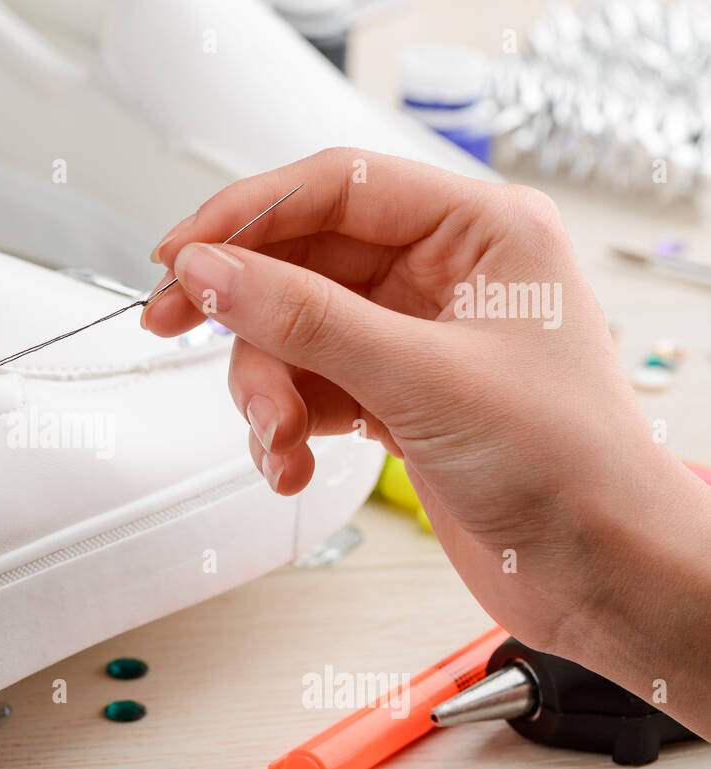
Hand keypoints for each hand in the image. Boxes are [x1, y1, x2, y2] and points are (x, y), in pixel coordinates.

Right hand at [143, 149, 710, 734]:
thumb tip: (212, 272)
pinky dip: (287, 423)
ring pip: (294, 331)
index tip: (180, 253)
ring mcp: (415, 335)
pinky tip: (290, 460)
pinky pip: (309, 384)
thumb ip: (306, 319)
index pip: (336, 188)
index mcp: (479, 231)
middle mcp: (444, 273)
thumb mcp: (422, 379)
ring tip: (276, 437)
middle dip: (246, 314)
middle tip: (172, 325)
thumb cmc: (571, 468)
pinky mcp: (396, 392)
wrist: (600, 574)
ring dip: (268, 388)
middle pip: (302, 262)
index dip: (246, 215)